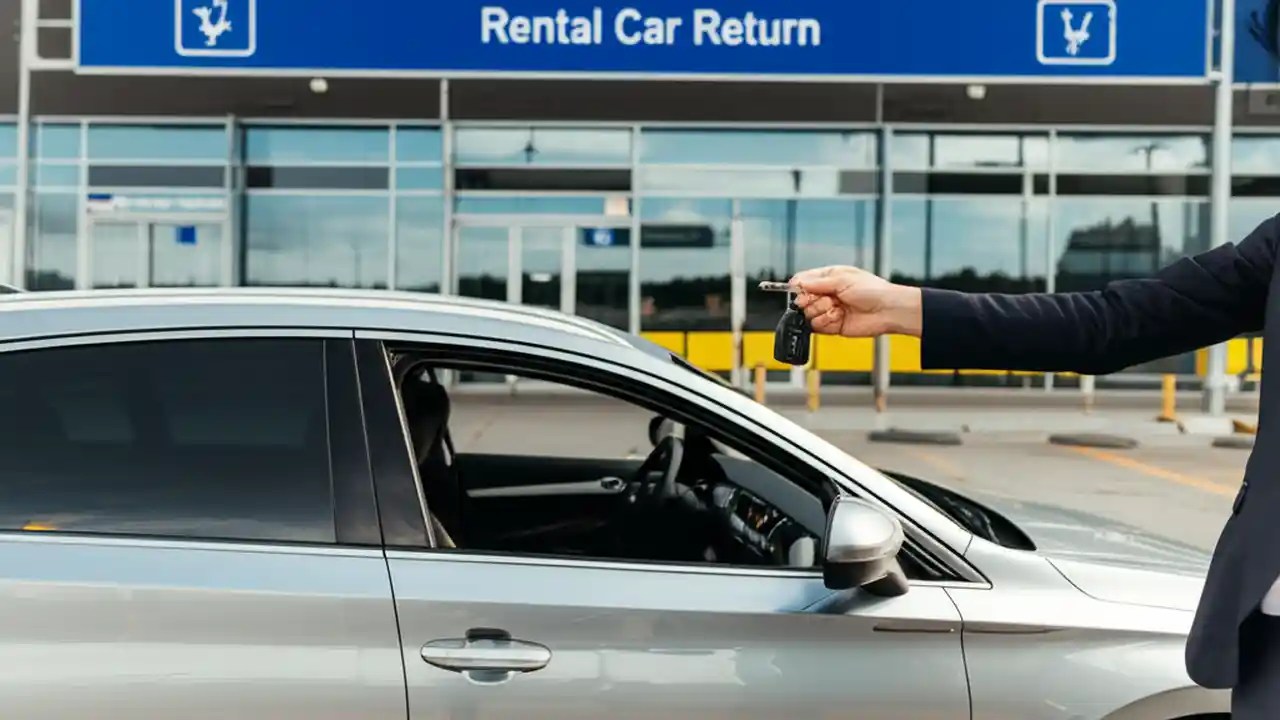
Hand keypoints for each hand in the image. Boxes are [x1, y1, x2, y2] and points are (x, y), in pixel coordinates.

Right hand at [788, 266, 922, 337]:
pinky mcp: (833, 326)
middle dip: (811, 300)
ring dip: (821, 311)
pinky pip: (817, 326)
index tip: (800, 290)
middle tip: (825, 299)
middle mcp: (827, 294)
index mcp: (829, 278)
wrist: (887, 310)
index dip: (799, 286)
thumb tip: (798, 282)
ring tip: (837, 308)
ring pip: (808, 314)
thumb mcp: (842, 278)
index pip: (804, 281)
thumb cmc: (872, 290)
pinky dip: (826, 322)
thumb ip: (817, 282)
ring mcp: (829, 311)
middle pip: (802, 299)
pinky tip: (839, 317)